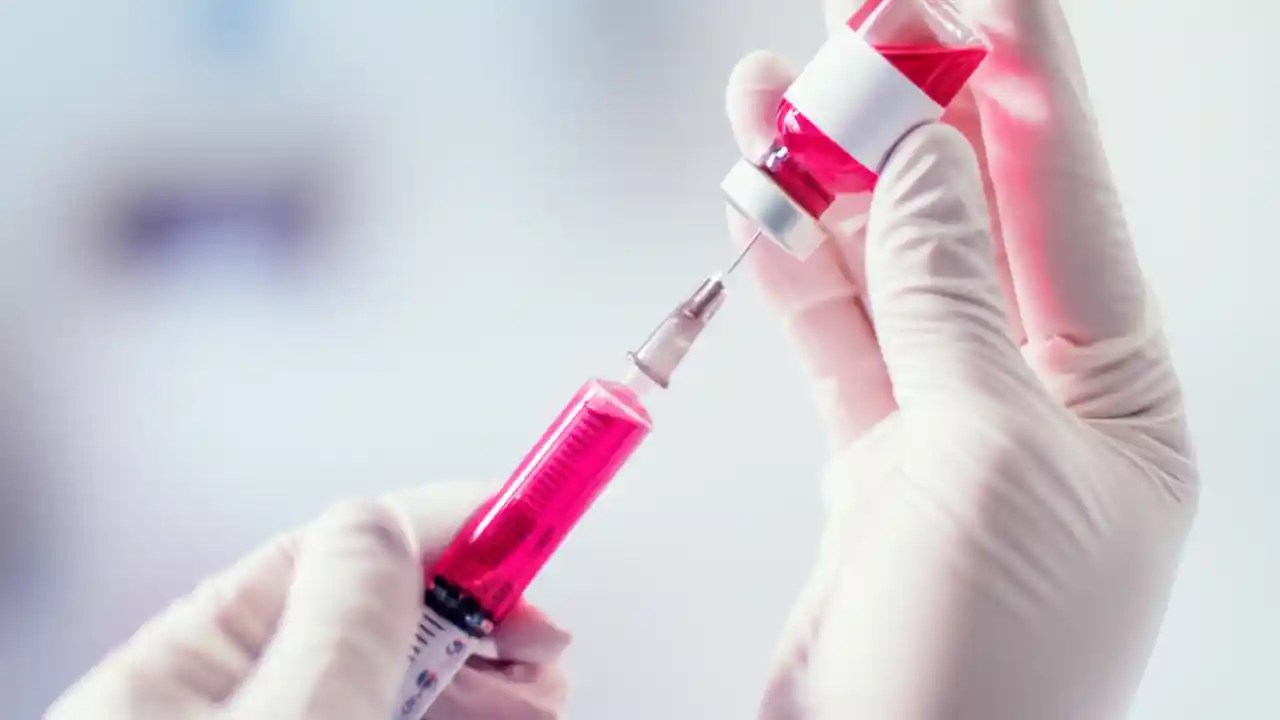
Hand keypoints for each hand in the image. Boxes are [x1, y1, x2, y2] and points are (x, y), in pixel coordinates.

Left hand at [47, 483, 569, 719]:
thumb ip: (337, 625)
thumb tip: (381, 521)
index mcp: (178, 667)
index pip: (329, 555)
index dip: (443, 526)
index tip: (531, 515)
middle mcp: (221, 702)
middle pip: (371, 623)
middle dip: (477, 616)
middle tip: (549, 637)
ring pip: (391, 684)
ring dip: (482, 677)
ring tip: (545, 692)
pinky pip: (391, 718)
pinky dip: (456, 714)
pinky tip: (501, 717)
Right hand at [725, 2, 1196, 718]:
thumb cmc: (981, 670)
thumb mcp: (984, 454)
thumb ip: (943, 295)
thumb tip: (913, 154)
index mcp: (1119, 396)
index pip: (1068, 198)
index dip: (1021, 77)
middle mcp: (1040, 398)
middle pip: (972, 214)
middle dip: (914, 111)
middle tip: (858, 19)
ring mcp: (949, 426)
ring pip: (883, 267)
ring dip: (827, 180)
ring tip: (773, 90)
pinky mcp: (871, 460)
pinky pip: (832, 333)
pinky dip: (790, 266)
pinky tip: (758, 201)